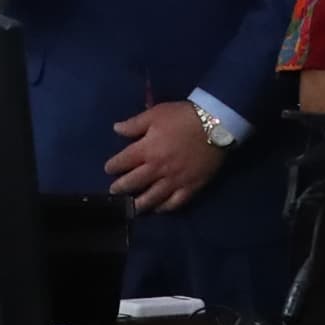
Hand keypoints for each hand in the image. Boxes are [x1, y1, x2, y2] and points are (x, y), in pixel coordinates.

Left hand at [103, 99, 222, 214]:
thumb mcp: (155, 114)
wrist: (216, 124)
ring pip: (152, 197)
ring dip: (139, 203)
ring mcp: (174, 180)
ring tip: (131, 208)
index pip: (123, 162)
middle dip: (121, 188)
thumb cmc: (183, 116)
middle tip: (113, 192)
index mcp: (147, 149)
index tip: (108, 169)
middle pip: (134, 182)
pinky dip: (164, 208)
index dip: (113, 166)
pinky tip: (158, 210)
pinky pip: (175, 202)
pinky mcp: (191, 187)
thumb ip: (134, 124)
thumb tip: (116, 129)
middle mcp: (158, 168)